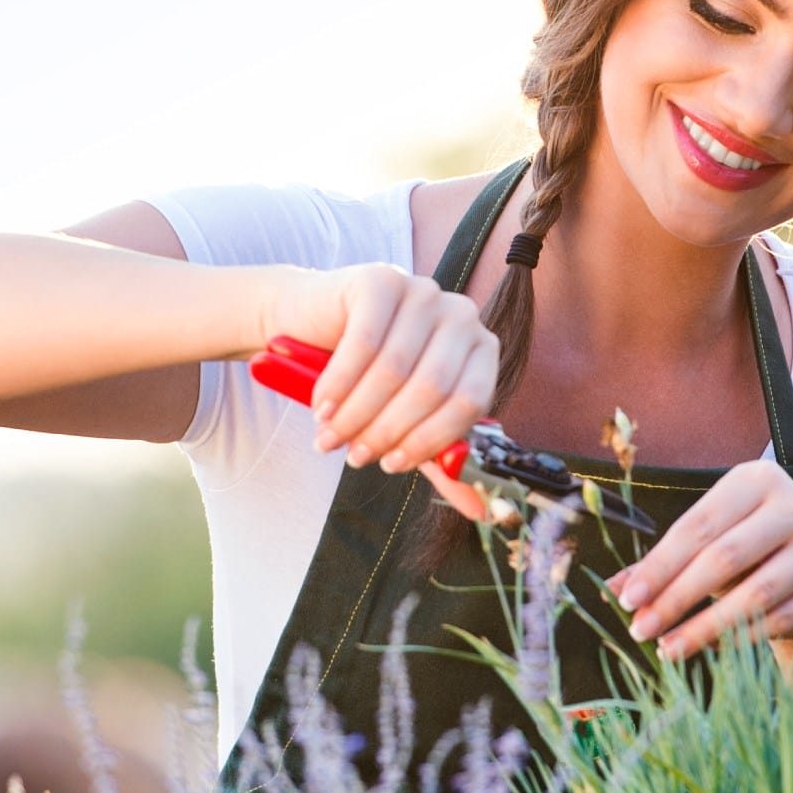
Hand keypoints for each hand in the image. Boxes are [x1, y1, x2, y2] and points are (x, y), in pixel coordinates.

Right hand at [260, 263, 496, 520]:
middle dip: (388, 431)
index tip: (392, 465)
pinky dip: (338, 385)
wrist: (312, 323)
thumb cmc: (366, 376)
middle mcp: (460, 315)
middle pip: (432, 388)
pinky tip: (322, 406)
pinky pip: (362, 344)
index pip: (470, 404)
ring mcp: (422, 291)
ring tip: (330, 437)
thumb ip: (442, 460)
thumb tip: (479, 512)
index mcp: (480, 349)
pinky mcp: (381, 280)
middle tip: (355, 456)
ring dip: (356, 414)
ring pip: (393, 370)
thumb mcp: (407, 419)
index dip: (430, 441)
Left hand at [604, 459, 792, 658]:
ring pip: (758, 592)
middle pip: (726, 557)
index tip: (628, 601)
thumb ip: (663, 563)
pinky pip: (786, 617)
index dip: (660, 565)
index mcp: (756, 479)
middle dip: (677, 598)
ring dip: (707, 627)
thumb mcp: (706, 548)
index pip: (698, 526)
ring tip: (670, 649)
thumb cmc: (746, 556)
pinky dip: (746, 638)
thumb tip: (612, 586)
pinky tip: (714, 652)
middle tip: (642, 631)